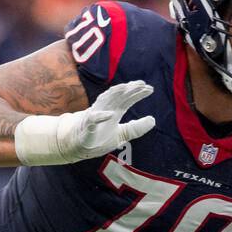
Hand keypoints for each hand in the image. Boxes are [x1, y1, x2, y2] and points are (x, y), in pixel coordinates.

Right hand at [14, 80, 156, 165]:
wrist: (78, 147)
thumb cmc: (99, 138)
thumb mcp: (122, 134)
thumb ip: (136, 128)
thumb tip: (153, 120)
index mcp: (114, 112)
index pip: (127, 99)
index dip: (137, 93)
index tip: (150, 88)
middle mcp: (105, 110)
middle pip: (118, 96)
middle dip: (130, 89)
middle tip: (143, 84)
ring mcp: (95, 116)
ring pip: (106, 101)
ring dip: (116, 94)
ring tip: (128, 88)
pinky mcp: (87, 126)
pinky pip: (93, 119)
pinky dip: (101, 116)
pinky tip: (110, 114)